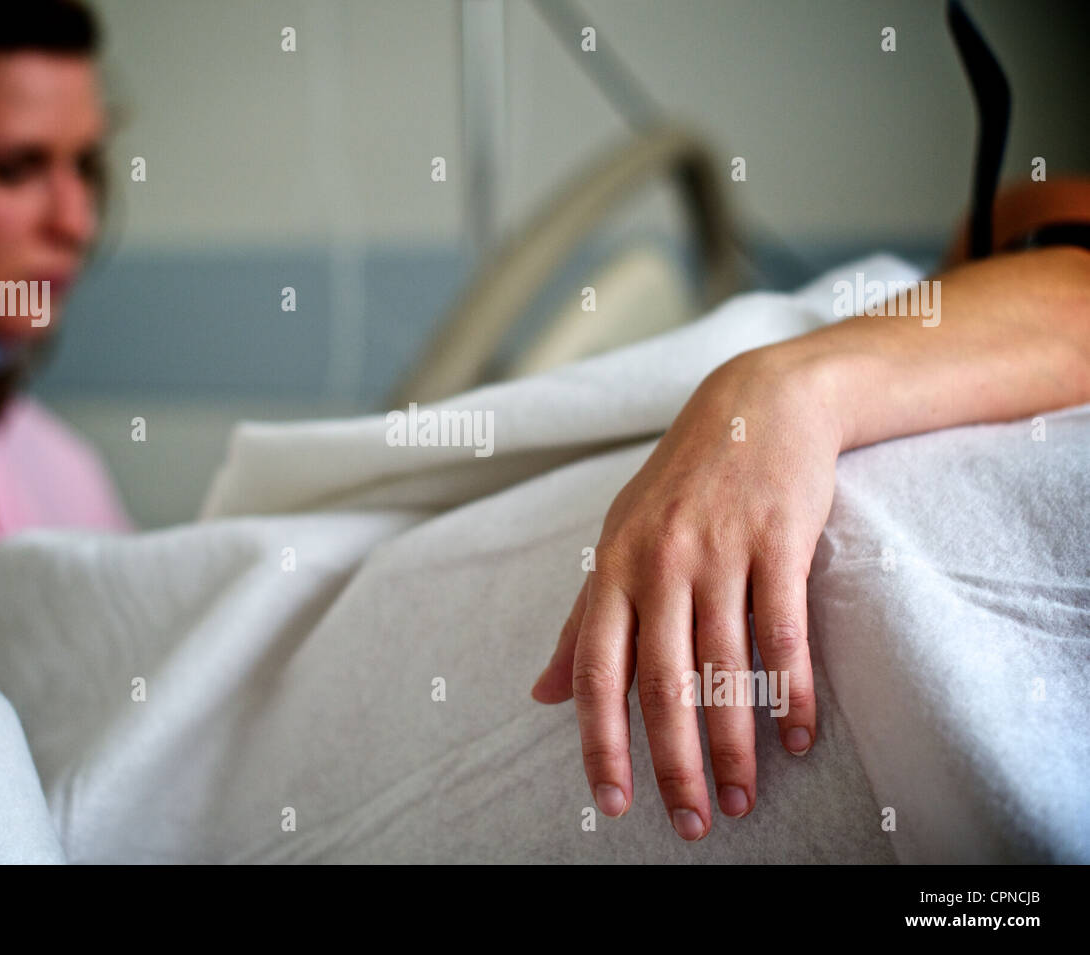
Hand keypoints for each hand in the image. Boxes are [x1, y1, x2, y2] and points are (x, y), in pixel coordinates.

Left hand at [531, 346, 841, 839]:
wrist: (756, 404)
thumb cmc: (679, 484)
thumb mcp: (618, 542)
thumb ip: (582, 621)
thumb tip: (540, 694)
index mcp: (613, 567)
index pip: (597, 670)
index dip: (600, 741)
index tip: (611, 802)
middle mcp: (660, 562)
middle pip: (662, 680)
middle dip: (673, 761)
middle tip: (688, 824)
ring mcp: (720, 549)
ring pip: (722, 665)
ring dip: (733, 742)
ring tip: (739, 799)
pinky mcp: (778, 540)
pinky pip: (784, 630)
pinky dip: (788, 690)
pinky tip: (794, 738)